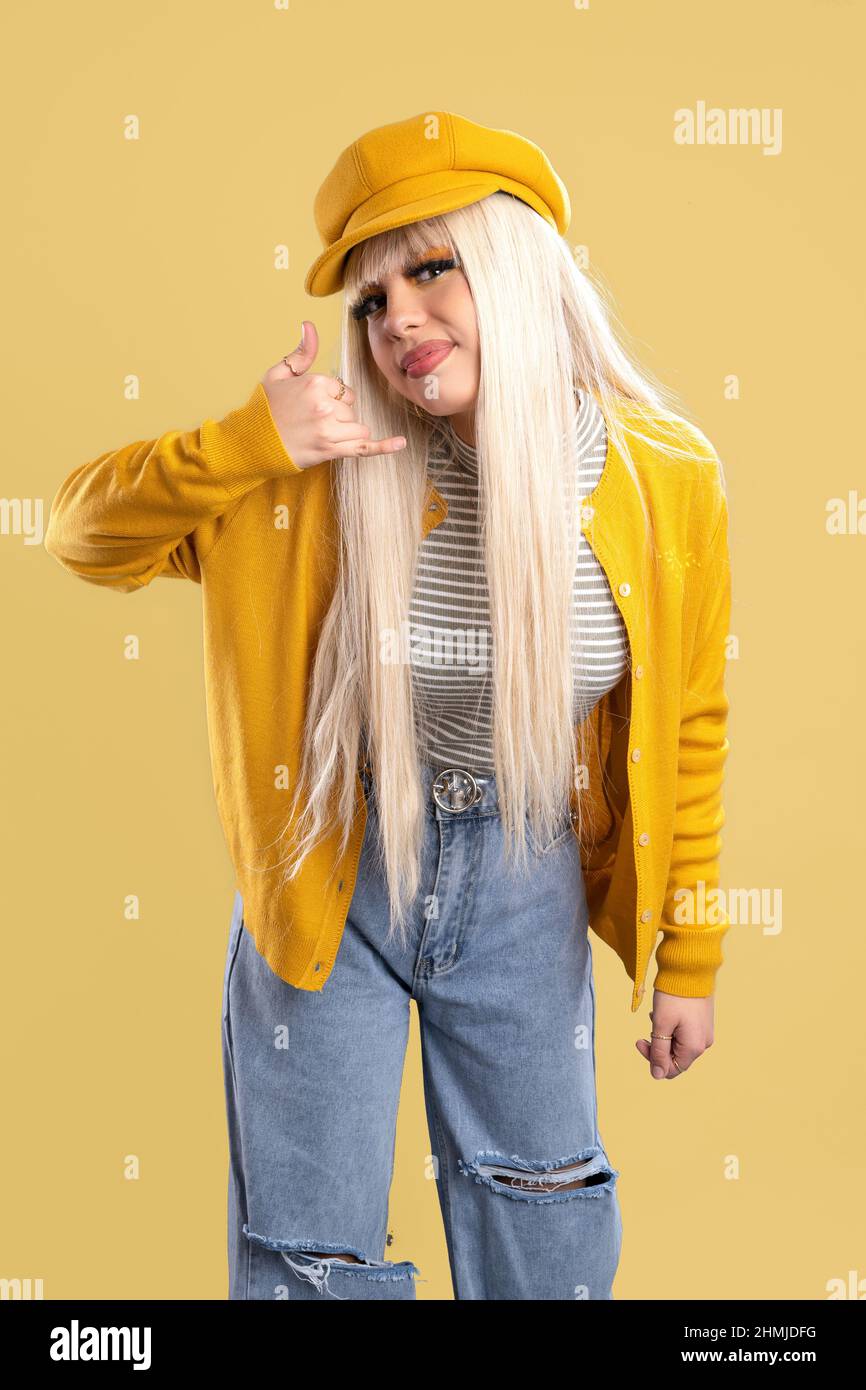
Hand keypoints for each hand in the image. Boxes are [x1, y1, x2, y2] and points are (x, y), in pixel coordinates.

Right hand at [260, 321, 407, 469]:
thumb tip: (309, 325)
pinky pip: (365, 448)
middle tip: (311, 421)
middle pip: (351, 408)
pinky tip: (401, 442)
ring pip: (358, 427)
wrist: (252, 442)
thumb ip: (301, 352)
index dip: (331, 398)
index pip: (343, 389)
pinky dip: (384, 447)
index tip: (311, 406)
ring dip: (346, 431)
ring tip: (321, 434)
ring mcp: (329, 429)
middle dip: (338, 415)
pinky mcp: (331, 450)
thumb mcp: (279, 374)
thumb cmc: (265, 408)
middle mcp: (325, 405)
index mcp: (315, 383)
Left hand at [634, 990, 714, 1079]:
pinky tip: (665, 1012)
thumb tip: (657, 1075)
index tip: (639, 1040)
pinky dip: (672, 1026)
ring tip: (657, 1015)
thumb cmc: (674, 996)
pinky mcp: (703, 1021)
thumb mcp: (661, 1025)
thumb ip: (659, 1052)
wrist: (690, 968)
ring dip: (664, 1033)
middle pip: (675, 1056)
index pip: (671, 1069)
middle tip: (648, 1026)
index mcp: (694, 1047)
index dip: (652, 1060)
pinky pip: (685, 1032)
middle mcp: (703, 1043)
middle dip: (658, 1044)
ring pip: (678, 1043)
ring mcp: (705, 1031)